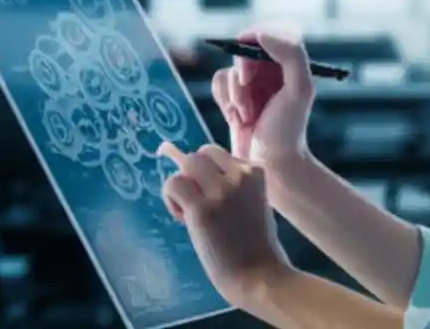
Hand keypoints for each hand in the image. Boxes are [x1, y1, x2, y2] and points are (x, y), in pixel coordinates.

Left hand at [159, 142, 290, 304]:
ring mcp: (221, 190)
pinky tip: (183, 218)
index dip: (210, 173)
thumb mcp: (253, 202)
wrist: (259, 275)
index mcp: (255, 172)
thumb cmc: (256, 245)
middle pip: (202, 154)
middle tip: (197, 200)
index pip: (220, 155)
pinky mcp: (202, 208)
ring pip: (187, 163)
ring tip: (188, 210)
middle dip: (194, 174)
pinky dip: (171, 198)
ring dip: (181, 184)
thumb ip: (234, 186)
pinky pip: (173, 184)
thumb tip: (199, 175)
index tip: (212, 195)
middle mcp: (239, 175)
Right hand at [211, 27, 314, 163]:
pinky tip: (236, 119)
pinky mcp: (234, 100)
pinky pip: (218, 85)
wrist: (270, 165)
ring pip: (228, 71)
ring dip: (233, 93)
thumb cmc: (287, 130)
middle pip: (243, 53)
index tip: (243, 43)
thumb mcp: (299, 90)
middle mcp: (270, 74)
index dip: (254, 38)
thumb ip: (290, 56)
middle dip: (242, 72)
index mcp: (289, 66)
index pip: (269, 38)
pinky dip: (224, 100)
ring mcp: (250, 88)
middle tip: (247, 87)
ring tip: (246, 115)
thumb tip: (262, 35)